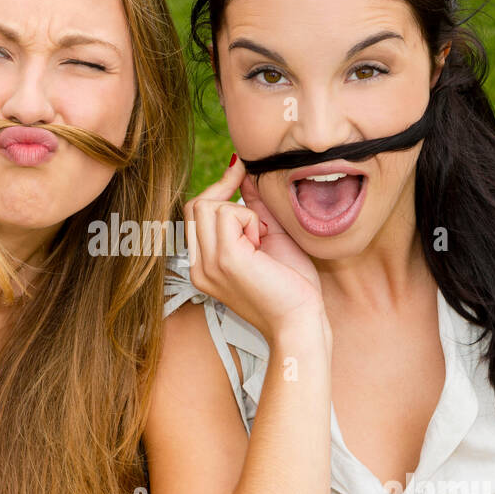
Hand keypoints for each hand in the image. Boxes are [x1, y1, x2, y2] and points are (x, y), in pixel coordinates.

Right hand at [183, 156, 325, 340]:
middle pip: (195, 205)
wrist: (301, 322)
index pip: (193, 214)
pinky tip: (262, 243)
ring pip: (208, 205)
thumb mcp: (268, 237)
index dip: (216, 189)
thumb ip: (252, 206)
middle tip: (257, 211)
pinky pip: (228, 213)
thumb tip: (243, 171)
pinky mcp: (225, 259)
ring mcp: (207, 265)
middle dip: (225, 194)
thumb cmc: (291, 286)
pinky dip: (250, 220)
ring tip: (261, 240)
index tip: (240, 171)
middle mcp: (197, 268)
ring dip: (242, 213)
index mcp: (203, 267)